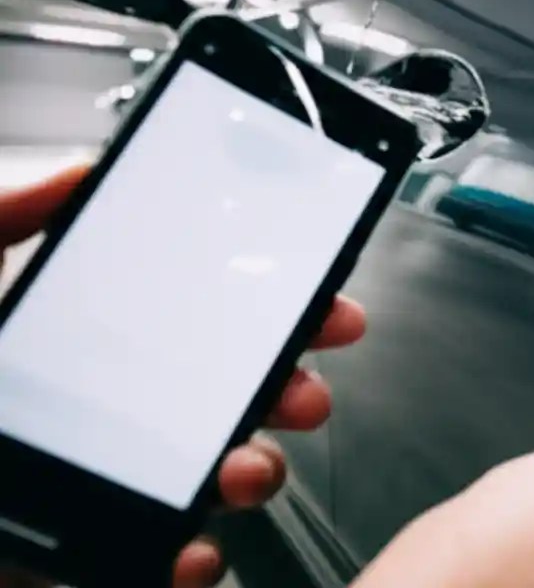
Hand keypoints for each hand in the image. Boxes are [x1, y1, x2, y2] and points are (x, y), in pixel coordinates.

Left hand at [0, 166, 366, 587]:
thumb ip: (1, 219)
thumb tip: (79, 170)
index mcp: (76, 347)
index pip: (191, 319)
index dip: (265, 308)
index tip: (316, 300)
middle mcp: (99, 414)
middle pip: (222, 398)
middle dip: (286, 389)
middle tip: (303, 386)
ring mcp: (96, 486)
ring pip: (209, 481)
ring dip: (253, 471)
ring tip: (245, 466)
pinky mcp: (81, 553)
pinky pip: (162, 560)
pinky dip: (194, 561)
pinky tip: (189, 545)